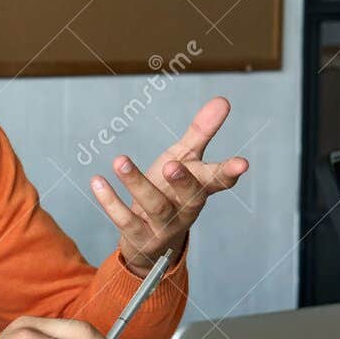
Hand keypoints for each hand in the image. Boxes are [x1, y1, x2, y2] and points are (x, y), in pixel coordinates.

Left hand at [89, 96, 248, 273]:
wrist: (151, 239)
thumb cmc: (171, 191)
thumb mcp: (185, 159)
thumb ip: (201, 132)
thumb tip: (223, 100)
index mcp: (200, 188)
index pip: (219, 180)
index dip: (230, 172)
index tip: (242, 164)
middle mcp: (186, 208)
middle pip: (191, 197)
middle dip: (183, 181)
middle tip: (172, 165)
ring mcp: (164, 225)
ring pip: (155, 206)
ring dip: (137, 183)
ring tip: (120, 160)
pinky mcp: (140, 236)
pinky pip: (125, 220)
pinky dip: (110, 201)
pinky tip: (97, 181)